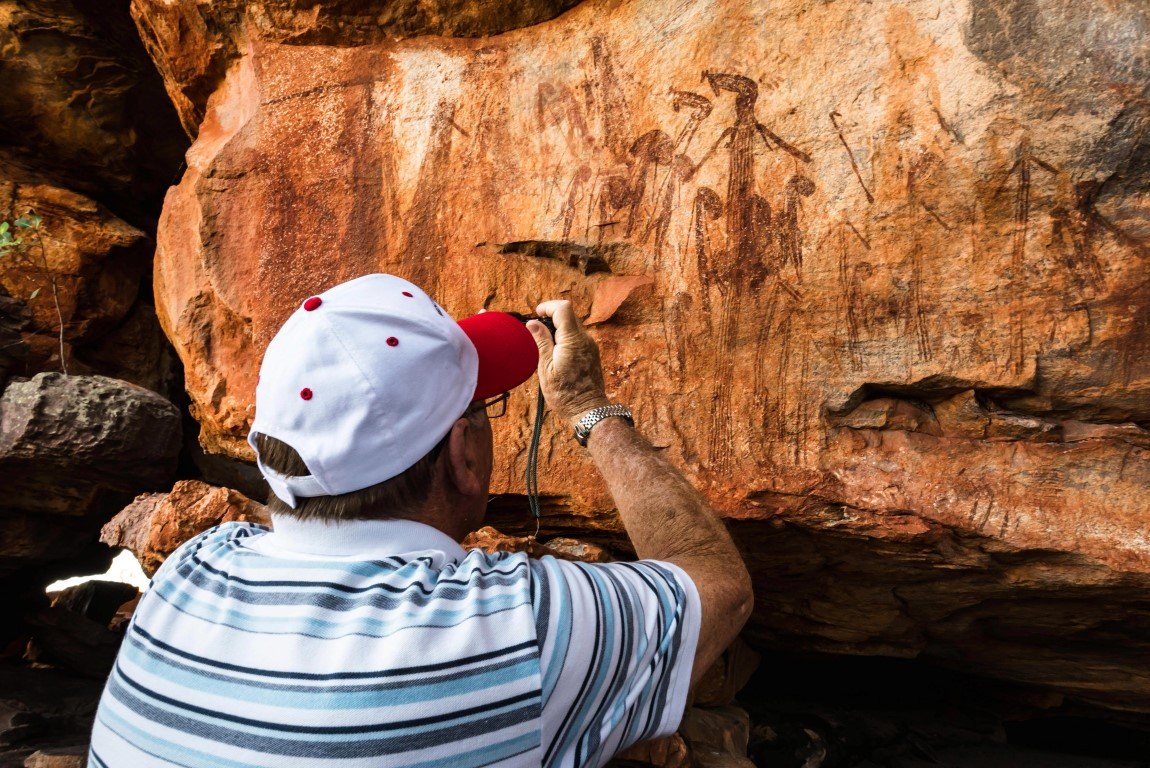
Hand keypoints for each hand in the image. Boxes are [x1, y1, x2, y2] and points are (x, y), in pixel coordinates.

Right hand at [527, 300, 609, 425]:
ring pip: (573, 327)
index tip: (537, 313)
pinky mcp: (591, 353)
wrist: (587, 410)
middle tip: (537, 332)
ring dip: (558, 330)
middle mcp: (585, 339)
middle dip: (551, 318)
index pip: (564, 308)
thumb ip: (541, 342)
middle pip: (568, 315)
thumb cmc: (565, 394)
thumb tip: (533, 323)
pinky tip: (556, 354)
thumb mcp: (546, 368)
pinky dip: (565, 339)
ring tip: (545, 346)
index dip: (548, 306)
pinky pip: (577, 338)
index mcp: (572, 340)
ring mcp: (590, 346)